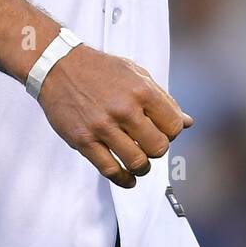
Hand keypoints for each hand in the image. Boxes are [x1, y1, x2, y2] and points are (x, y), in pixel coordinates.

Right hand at [36, 45, 193, 187]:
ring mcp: (102, 126)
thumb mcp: (136, 73)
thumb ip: (162, 98)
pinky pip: (110, 170)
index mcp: (141, 90)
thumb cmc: (99, 69)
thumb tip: (187, 122)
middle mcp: (123, 108)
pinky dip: (124, 180)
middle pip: (159, 147)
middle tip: (149, 145)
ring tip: (139, 162)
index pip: (173, 126)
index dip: (172, 133)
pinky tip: (128, 178)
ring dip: (142, 167)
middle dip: (157, 150)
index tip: (163, 132)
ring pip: (137, 162)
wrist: (58, 66)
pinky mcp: (84, 140)